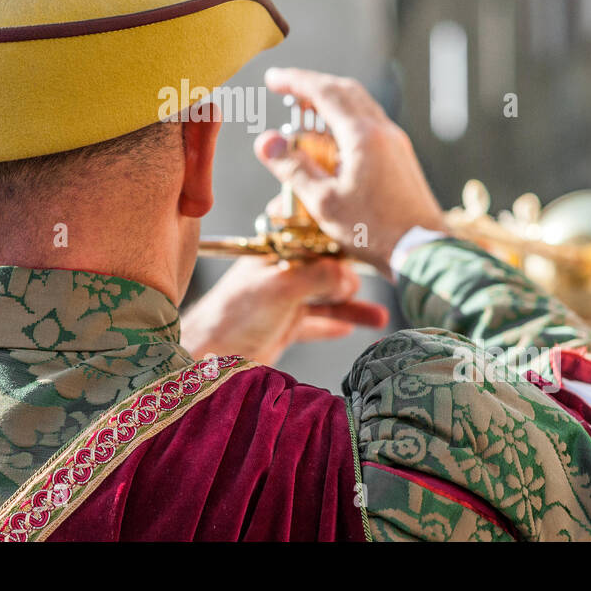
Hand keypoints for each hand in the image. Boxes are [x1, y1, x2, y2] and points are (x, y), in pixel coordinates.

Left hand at [181, 256, 387, 365]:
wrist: (211, 355)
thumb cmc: (237, 313)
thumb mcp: (281, 288)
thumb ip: (318, 276)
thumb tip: (350, 276)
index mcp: (276, 252)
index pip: (312, 235)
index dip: (336, 238)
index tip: (364, 242)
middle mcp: (282, 272)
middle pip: (325, 267)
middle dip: (349, 275)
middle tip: (362, 286)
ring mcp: (284, 299)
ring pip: (327, 298)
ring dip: (352, 306)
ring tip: (379, 317)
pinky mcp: (284, 325)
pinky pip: (318, 322)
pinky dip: (335, 324)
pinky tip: (354, 328)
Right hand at [253, 68, 445, 278]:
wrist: (423, 251)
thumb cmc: (373, 231)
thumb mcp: (323, 202)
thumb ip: (293, 168)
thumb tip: (265, 140)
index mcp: (362, 136)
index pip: (324, 93)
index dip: (295, 81)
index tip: (272, 79)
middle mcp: (382, 131)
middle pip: (345, 91)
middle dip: (314, 86)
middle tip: (287, 90)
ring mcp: (395, 143)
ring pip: (361, 105)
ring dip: (332, 101)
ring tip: (307, 112)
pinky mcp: (401, 157)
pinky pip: (370, 124)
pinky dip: (346, 119)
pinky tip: (334, 139)